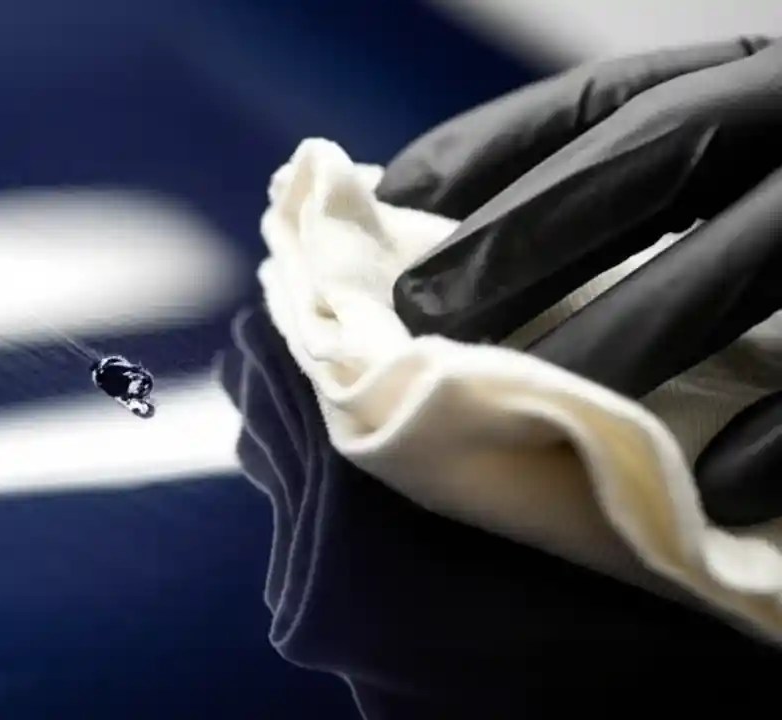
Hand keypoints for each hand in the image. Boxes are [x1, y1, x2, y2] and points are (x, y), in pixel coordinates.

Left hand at [375, 37, 781, 526]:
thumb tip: (451, 213)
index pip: (623, 99)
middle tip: (419, 318)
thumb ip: (650, 172)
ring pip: (744, 257)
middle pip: (665, 149)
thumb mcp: (763, 157)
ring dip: (628, 331)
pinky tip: (706, 487)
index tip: (391, 200)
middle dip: (530, 231)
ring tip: (536, 404)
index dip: (500, 145)